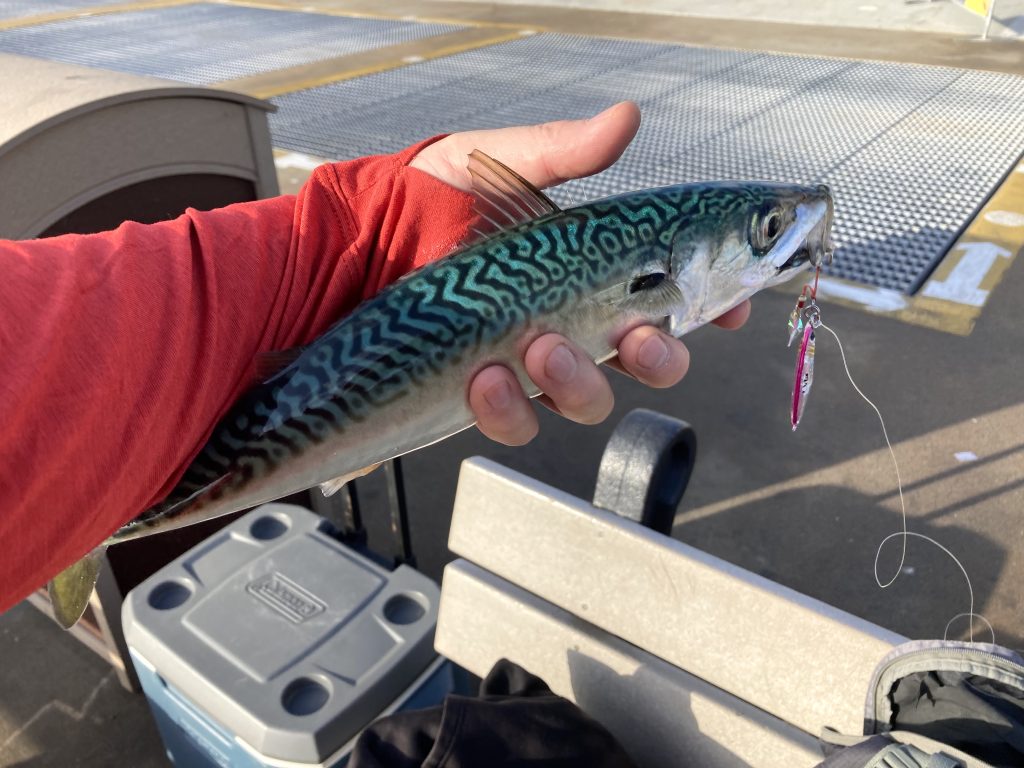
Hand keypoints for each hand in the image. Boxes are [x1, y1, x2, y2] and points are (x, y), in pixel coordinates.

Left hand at [411, 102, 749, 444]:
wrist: (345, 248)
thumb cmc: (418, 199)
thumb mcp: (492, 164)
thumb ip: (560, 151)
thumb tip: (626, 118)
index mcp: (584, 267)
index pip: (667, 291)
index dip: (712, 305)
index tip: (735, 308)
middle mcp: (568, 319)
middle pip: (646, 359)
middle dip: (657, 357)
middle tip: (636, 339)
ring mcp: (527, 363)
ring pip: (588, 399)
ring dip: (577, 380)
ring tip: (538, 348)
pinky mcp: (482, 396)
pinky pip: (518, 422)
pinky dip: (510, 406)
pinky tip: (484, 375)